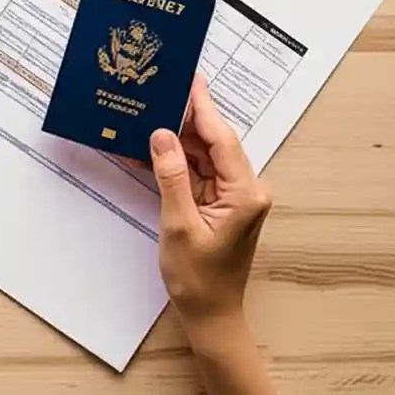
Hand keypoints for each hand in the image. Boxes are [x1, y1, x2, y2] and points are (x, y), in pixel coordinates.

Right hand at [150, 74, 274, 394]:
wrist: (212, 315)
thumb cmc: (199, 280)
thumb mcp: (179, 226)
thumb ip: (171, 177)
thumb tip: (162, 135)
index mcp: (245, 192)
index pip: (220, 139)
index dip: (202, 107)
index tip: (188, 78)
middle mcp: (245, 189)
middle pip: (212, 142)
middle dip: (184, 117)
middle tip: (160, 89)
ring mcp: (233, 196)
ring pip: (202, 156)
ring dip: (176, 139)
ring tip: (149, 112)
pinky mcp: (219, 204)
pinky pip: (196, 174)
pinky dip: (174, 162)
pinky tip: (151, 147)